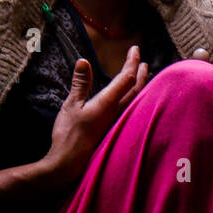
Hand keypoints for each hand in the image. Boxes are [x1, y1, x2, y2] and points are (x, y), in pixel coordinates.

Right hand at [44, 46, 147, 186]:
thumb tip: (83, 61)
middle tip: (143, 61)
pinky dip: (135, 99)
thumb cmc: (68, 135)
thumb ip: (80, 83)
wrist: (69, 164)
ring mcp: (117, 123)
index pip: (126, 78)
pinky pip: (131, 110)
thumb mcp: (71, 105)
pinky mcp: (114, 131)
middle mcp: (117, 113)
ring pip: (136, 101)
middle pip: (136, 89)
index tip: (135, 49)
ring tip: (143, 77)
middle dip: (140, 73)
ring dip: (141, 86)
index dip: (132, 62)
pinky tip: (133, 100)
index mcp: (107, 103)